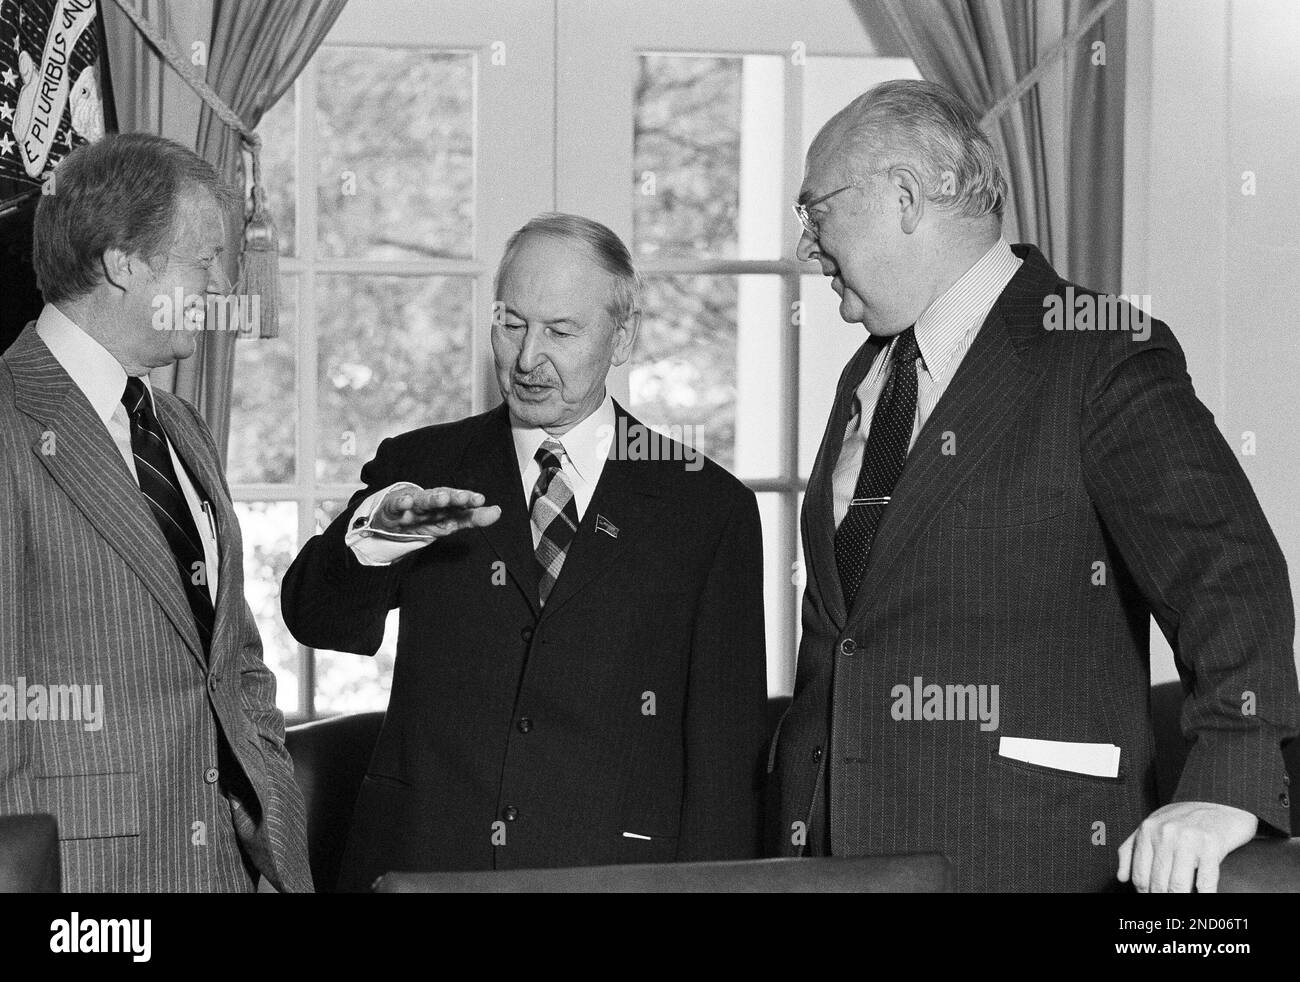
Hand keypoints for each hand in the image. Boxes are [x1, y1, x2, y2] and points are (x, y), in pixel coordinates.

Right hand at [370, 486, 500, 538]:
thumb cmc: (426, 516)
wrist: (393, 518)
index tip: (480, 500)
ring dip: (432, 499)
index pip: (459, 501)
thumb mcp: (451, 520)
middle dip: (453, 497)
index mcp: (445, 504)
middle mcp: (430, 502)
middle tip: (463, 498)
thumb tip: (498, 511)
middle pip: (443, 498)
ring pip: (423, 501)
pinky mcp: (393, 509)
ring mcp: (412, 505)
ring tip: (442, 499)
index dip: (469, 500)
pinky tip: (407, 502)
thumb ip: (474, 518)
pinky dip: (401, 504)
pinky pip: (397, 506)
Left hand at [1118, 801, 1257, 892]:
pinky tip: (1202, 898)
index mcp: (1147, 831)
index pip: (1140, 874)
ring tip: (1181, 904)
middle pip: (1158, 883)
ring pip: (1178, 886)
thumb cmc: (1183, 819)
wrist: (1218, 802)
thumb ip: (1131, 850)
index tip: (1150, 897)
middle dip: (1161, 898)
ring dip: (1179, 900)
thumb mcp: (1152, 827)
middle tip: (1166, 905)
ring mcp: (1188, 840)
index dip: (1144, 893)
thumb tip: (1122, 878)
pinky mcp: (1211, 846)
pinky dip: (1204, 896)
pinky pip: (1205, 882)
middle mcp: (1165, 834)